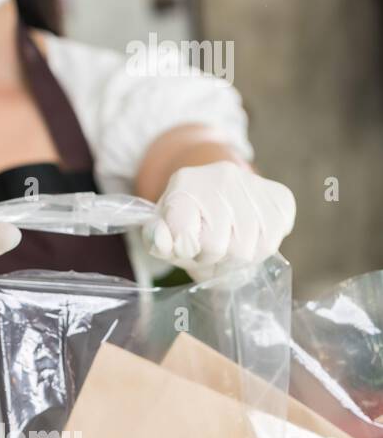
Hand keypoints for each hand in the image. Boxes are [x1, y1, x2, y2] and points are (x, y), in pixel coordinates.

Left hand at [145, 161, 294, 279]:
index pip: (184, 238)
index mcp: (185, 183)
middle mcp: (222, 177)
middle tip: (207, 250)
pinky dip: (258, 250)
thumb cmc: (186, 215)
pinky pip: (272, 243)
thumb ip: (156, 239)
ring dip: (235, 260)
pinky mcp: (281, 197)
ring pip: (249, 251)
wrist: (217, 187)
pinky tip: (247, 237)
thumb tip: (163, 242)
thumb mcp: (162, 226)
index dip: (185, 251)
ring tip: (227, 245)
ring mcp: (255, 185)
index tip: (185, 245)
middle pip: (218, 247)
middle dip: (210, 259)